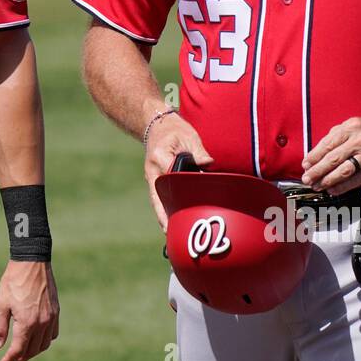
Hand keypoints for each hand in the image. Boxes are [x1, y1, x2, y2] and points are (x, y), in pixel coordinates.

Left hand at [0, 260, 59, 360]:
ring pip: (44, 344)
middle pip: (32, 351)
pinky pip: (53, 333)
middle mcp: (42, 323)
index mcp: (27, 322)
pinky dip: (44, 341)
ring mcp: (51, 317)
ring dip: (32, 352)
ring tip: (22, 353)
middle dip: (19, 359)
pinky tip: (36, 339)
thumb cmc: (13, 280)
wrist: (32, 261)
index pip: (18, 350)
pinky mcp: (56, 311)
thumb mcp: (0, 303)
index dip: (8, 360)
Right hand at [144, 112, 213, 230]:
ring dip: (163, 217)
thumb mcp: (189, 136)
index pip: (169, 176)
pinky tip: (171, 224)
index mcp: (160, 156)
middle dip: (163, 215)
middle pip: (157, 197)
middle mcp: (153, 170)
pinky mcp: (154, 180)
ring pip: (156, 201)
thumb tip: (209, 163)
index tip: (182, 204)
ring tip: (170, 235)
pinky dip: (164, 211)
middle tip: (170, 233)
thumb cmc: (175, 130)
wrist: (157, 125)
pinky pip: (159, 198)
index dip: (177, 191)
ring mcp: (152, 177)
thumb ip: (199, 151)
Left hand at [301, 109, 360, 195]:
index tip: (305, 165)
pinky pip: (356, 180)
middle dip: (317, 170)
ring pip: (344, 171)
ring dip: (328, 180)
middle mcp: (358, 142)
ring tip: (317, 186)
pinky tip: (333, 190)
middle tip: (307, 178)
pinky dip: (343, 186)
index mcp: (350, 129)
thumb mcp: (352, 125)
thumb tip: (316, 153)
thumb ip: (335, 137)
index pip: (327, 144)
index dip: (314, 156)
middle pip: (333, 159)